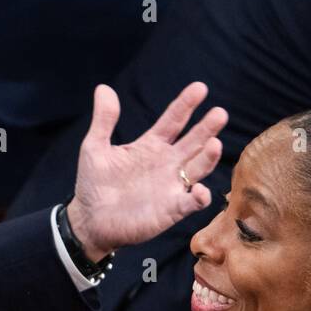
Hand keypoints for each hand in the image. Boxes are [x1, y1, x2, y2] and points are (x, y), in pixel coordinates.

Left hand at [66, 82, 226, 259]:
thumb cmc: (93, 185)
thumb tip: (103, 88)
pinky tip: (200, 191)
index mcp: (151, 146)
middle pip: (193, 142)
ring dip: (209, 157)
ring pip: (198, 168)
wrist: (90, 221)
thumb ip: (104, 120)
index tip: (200, 88)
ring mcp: (171, 186)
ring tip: (215, 144)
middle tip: (220, 113)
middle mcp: (167, 163)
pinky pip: (192, 203)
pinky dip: (200, 198)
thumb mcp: (94, 148)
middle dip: (206, 128)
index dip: (186, 104)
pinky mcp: (171, 210)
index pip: (174, 120)